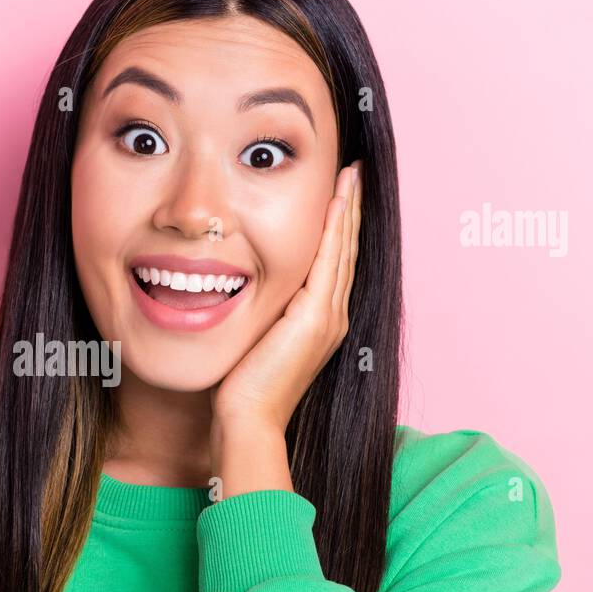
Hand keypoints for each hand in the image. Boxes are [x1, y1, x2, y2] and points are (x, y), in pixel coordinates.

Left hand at [209, 161, 360, 496]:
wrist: (247, 421)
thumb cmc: (240, 389)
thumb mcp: (254, 338)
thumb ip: (260, 313)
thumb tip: (237, 289)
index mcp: (320, 321)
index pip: (333, 261)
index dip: (339, 225)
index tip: (340, 191)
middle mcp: (333, 316)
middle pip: (346, 249)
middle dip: (350, 208)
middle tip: (355, 170)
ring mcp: (329, 317)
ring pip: (344, 249)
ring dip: (349, 208)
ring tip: (354, 174)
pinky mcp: (317, 317)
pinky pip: (331, 260)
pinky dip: (337, 227)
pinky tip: (338, 199)